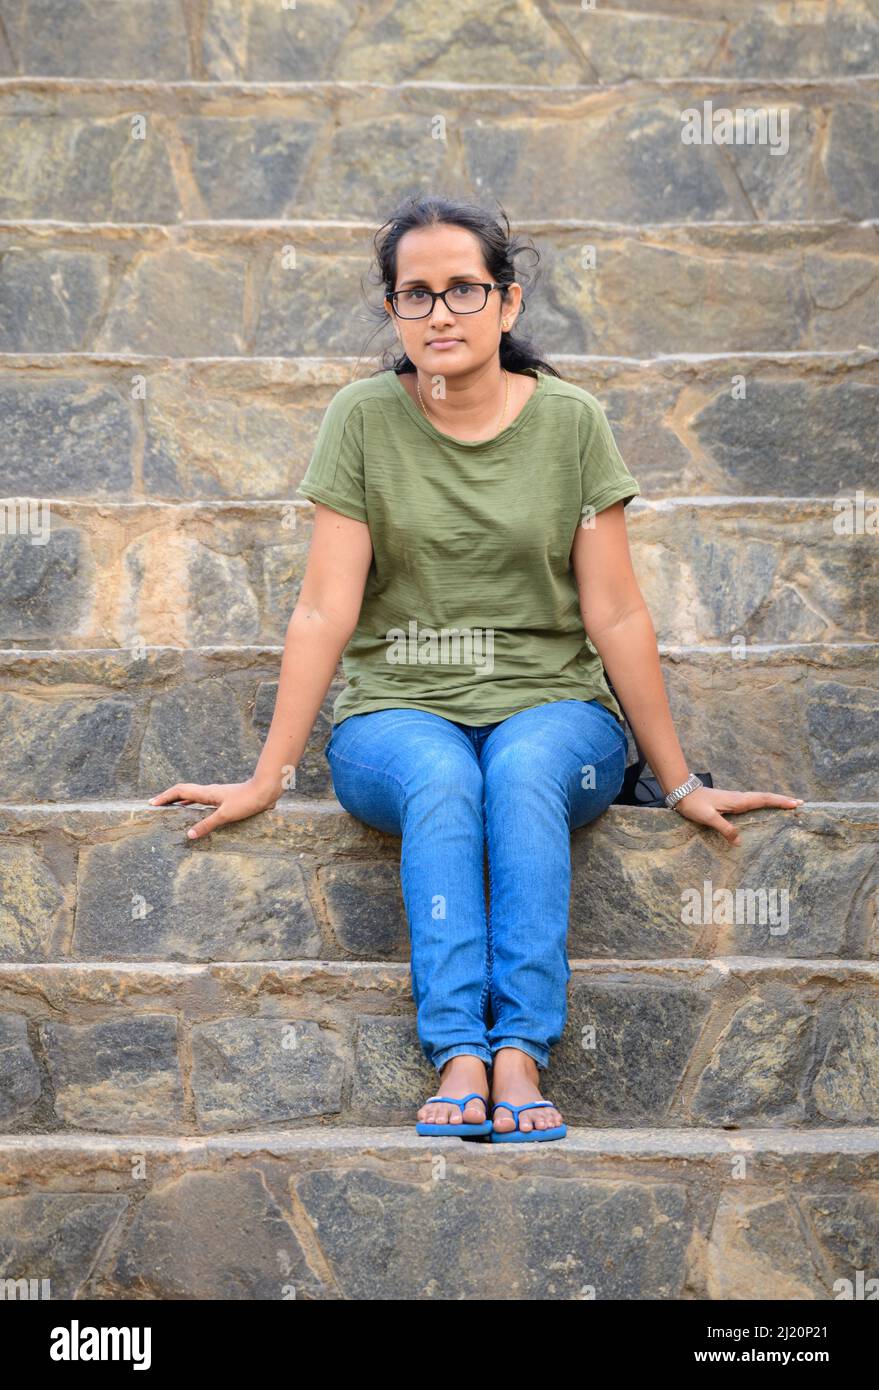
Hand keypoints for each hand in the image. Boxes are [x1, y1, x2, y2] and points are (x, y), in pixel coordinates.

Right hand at [147, 778, 277, 840]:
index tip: (151, 803)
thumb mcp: (226, 815)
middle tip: (155, 805)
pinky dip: (192, 804)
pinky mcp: (224, 798)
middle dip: (168, 797)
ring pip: (192, 795)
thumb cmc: (247, 801)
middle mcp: (209, 792)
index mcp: (206, 793)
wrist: (266, 790)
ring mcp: (216, 794)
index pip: (180, 791)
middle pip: (183, 791)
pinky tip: (193, 812)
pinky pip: (202, 800)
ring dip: (179, 800)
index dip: (165, 797)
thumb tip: (189, 835)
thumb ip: (207, 824)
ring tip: (169, 808)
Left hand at [671, 786, 803, 845]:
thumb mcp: (708, 818)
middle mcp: (740, 798)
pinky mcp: (732, 802)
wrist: (682, 793)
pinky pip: (753, 802)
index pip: (763, 800)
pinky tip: (766, 808)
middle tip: (800, 804)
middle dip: (783, 800)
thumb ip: (724, 828)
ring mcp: (736, 799)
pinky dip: (764, 803)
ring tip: (789, 805)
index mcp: (738, 801)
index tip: (796, 803)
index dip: (780, 801)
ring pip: (760, 799)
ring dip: (775, 801)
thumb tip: (739, 842)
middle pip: (766, 798)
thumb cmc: (694, 805)